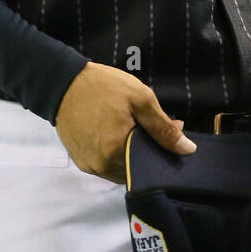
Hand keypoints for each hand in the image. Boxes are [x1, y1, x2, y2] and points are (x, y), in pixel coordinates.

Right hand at [55, 61, 196, 184]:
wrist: (62, 82)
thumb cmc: (103, 87)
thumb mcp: (140, 99)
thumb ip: (163, 128)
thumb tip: (188, 150)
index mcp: (117, 153)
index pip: (151, 166)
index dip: (163, 150)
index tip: (169, 131)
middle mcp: (101, 167)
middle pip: (135, 169)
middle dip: (147, 152)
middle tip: (149, 126)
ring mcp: (89, 166)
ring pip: (120, 168)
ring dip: (130, 153)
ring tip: (131, 127)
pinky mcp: (79, 160)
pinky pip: (105, 164)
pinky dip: (114, 153)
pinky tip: (115, 132)